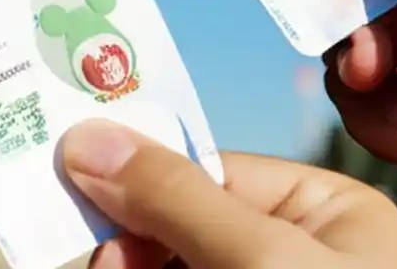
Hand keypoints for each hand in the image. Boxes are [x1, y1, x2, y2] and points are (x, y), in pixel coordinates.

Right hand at [62, 119, 396, 268]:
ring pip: (162, 254)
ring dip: (123, 260)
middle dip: (127, 229)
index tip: (71, 164)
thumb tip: (85, 139)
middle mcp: (292, 250)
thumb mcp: (262, 258)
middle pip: (176, 216)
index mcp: (325, 210)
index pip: (209, 170)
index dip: (139, 170)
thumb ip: (174, 197)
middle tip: (94, 250)